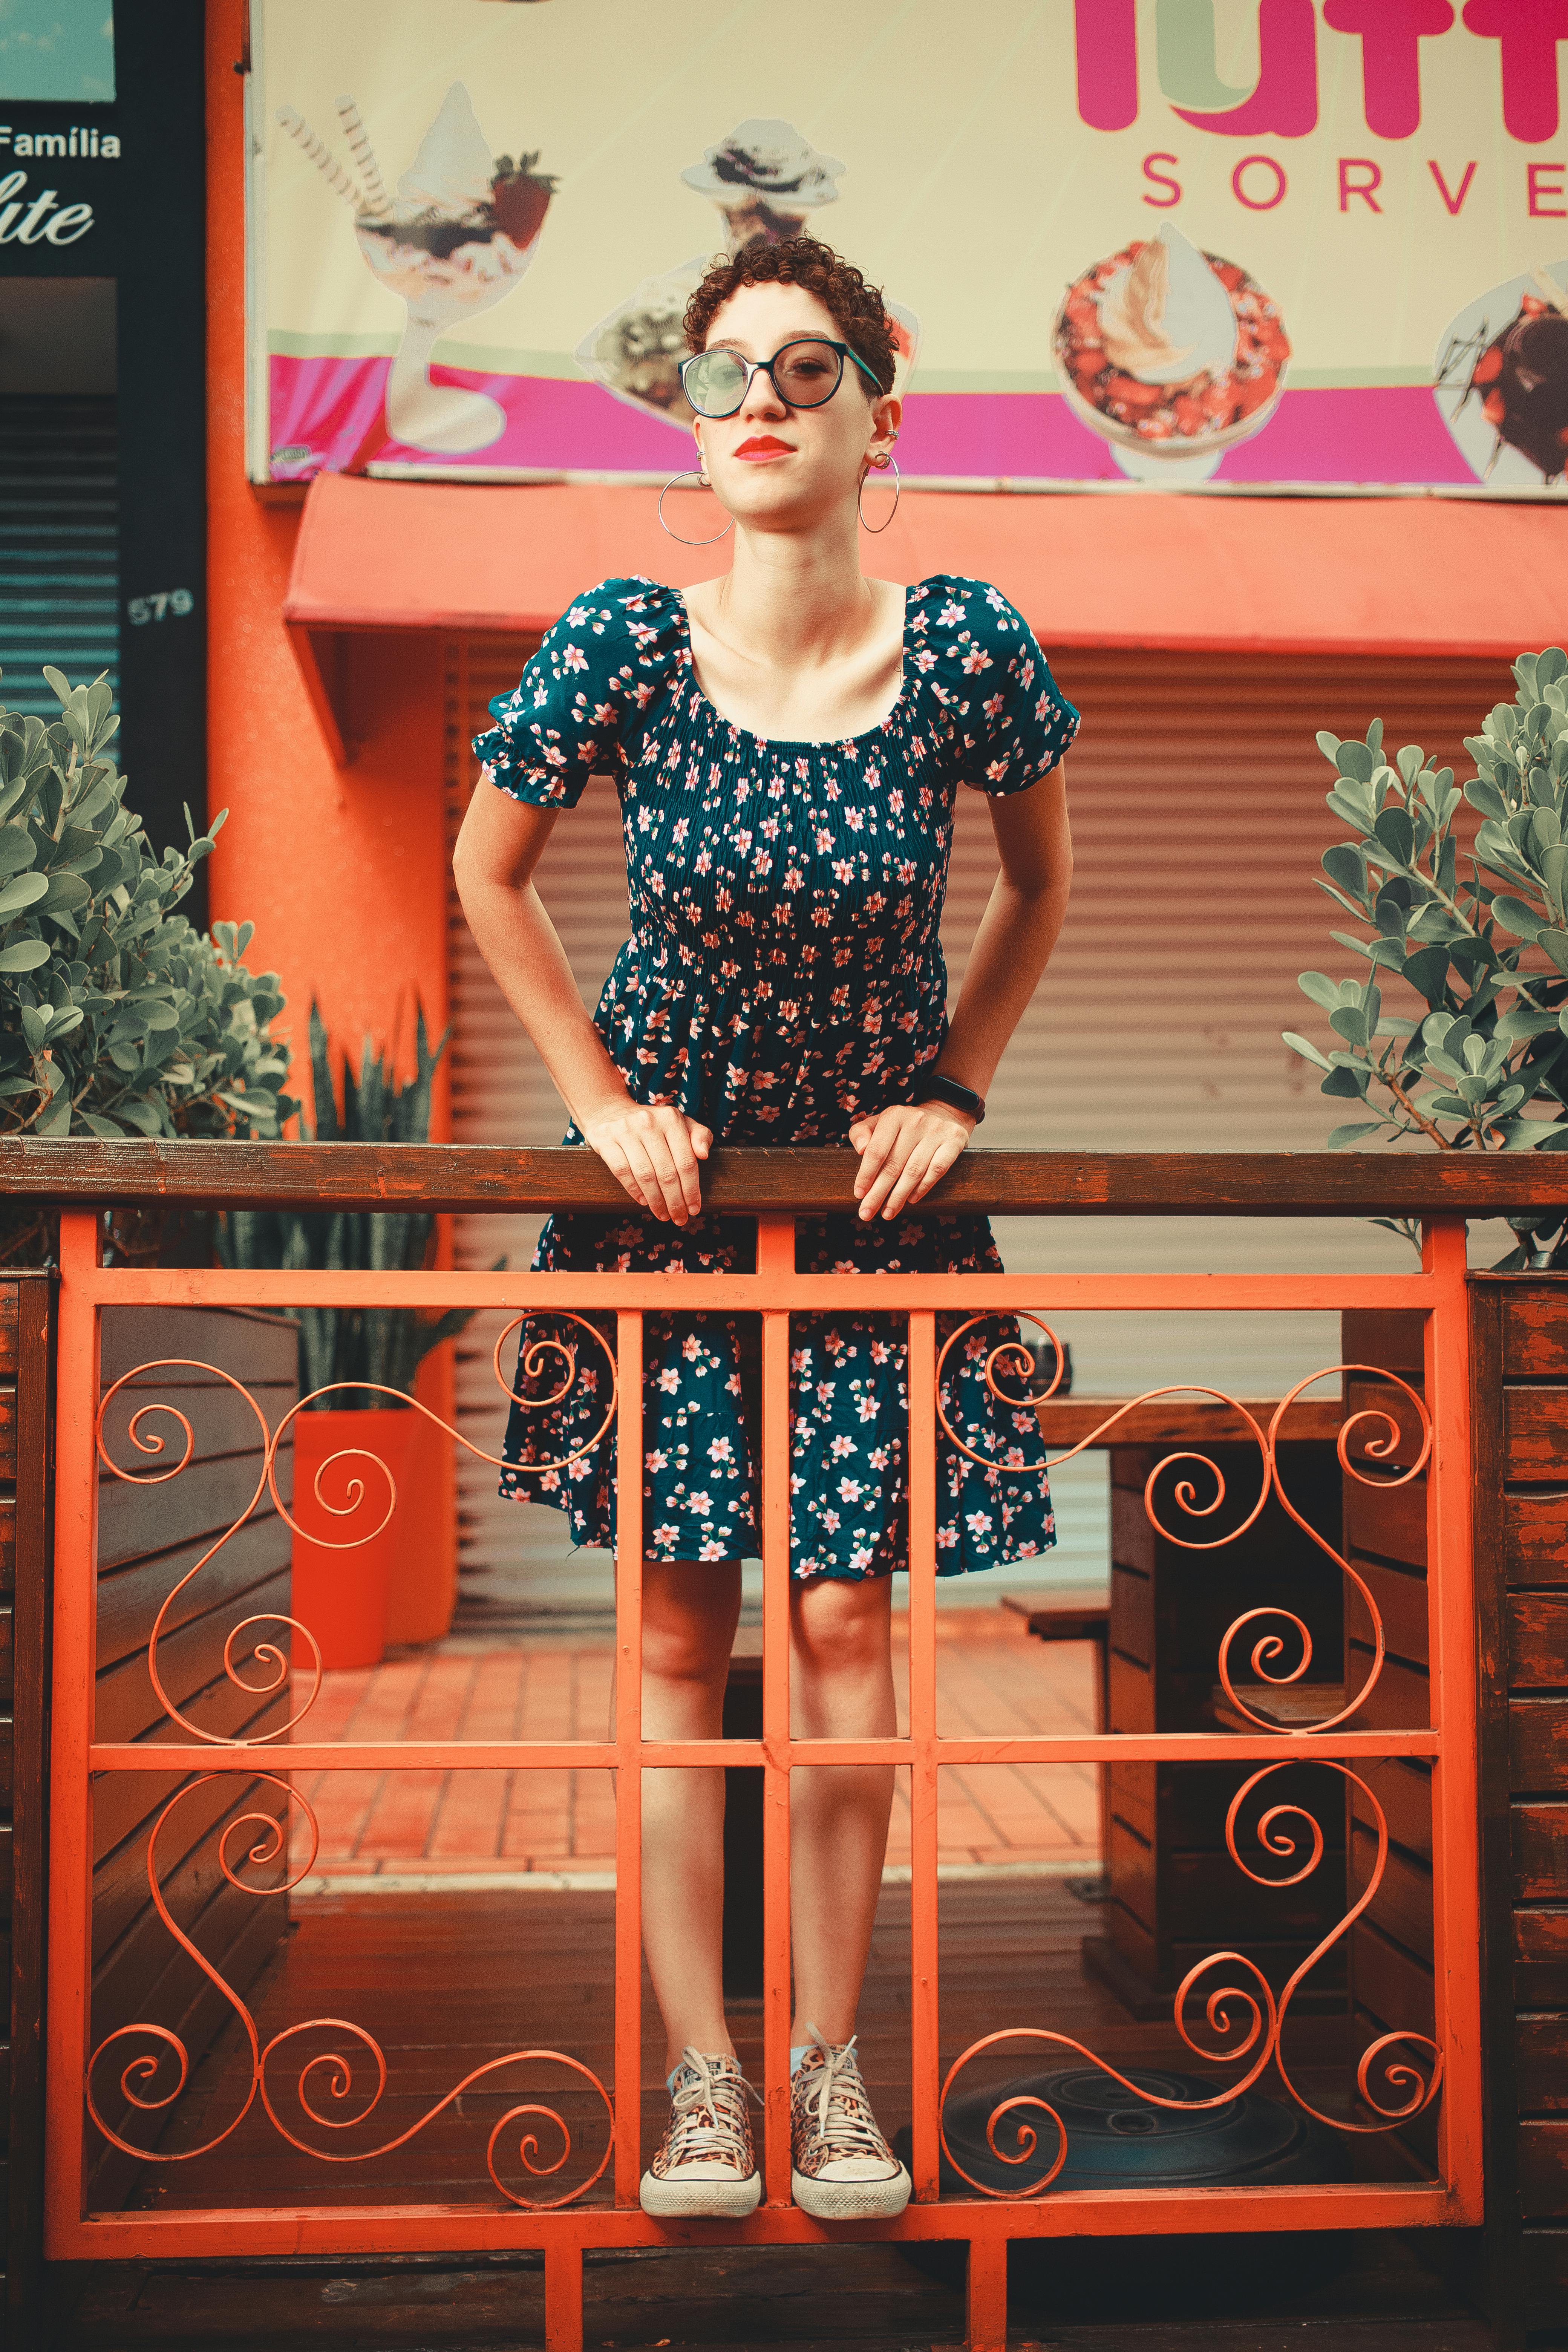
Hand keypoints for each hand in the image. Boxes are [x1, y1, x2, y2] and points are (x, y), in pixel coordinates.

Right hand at [578, 1099, 712, 1224]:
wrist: (610, 1111)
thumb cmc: (653, 1124)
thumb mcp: (680, 1123)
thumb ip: (700, 1135)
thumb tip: (704, 1154)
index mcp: (671, 1119)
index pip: (686, 1161)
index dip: (691, 1190)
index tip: (694, 1209)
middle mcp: (648, 1123)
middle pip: (667, 1172)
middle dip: (675, 1201)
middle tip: (679, 1218)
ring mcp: (625, 1131)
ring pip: (645, 1175)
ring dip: (656, 1201)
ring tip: (662, 1215)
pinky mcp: (605, 1140)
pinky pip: (622, 1171)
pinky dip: (634, 1190)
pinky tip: (643, 1202)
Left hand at [847, 1101, 975, 1221]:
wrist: (943, 1114)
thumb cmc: (904, 1125)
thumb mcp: (879, 1121)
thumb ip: (861, 1132)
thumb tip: (860, 1149)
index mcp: (894, 1116)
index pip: (876, 1151)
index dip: (866, 1175)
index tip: (859, 1194)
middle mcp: (916, 1121)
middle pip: (894, 1165)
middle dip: (878, 1193)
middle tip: (868, 1212)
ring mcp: (936, 1131)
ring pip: (914, 1171)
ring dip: (899, 1196)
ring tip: (888, 1212)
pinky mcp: (954, 1141)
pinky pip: (937, 1170)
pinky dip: (923, 1187)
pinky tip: (911, 1199)